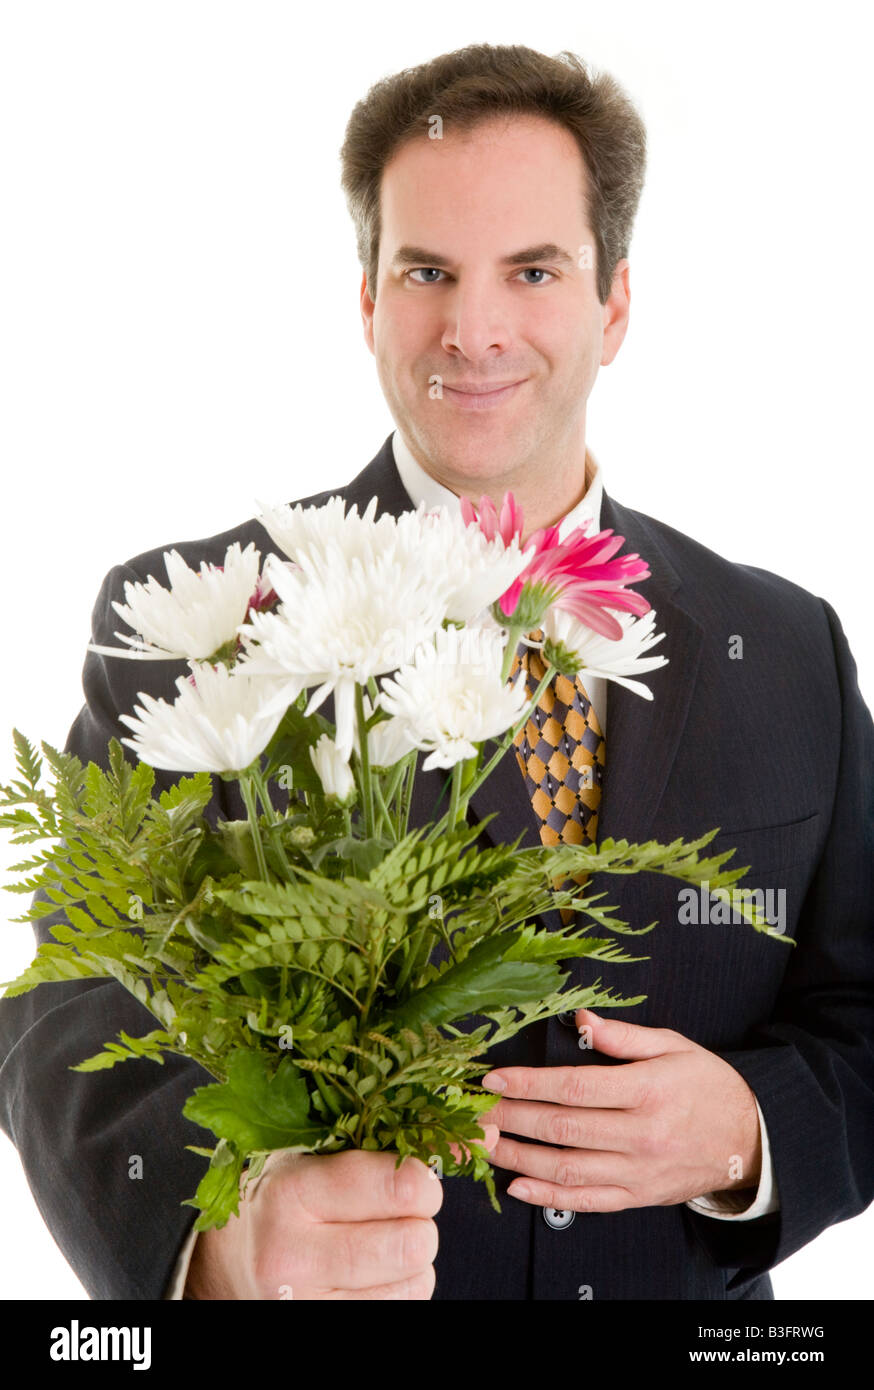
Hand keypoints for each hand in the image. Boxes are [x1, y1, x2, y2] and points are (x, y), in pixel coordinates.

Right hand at [184, 1147, 457, 1300]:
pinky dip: (398, 1289)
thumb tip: (483, 1133)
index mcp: (293, 1189)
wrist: (235, 1259)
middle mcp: (294, 1254)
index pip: (399, 1185)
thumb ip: (396, 1136)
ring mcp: (305, 1304)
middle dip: (419, 1221)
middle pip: (415, 1242)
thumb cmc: (288, 1189)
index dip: (422, 1177)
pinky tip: (368, 1271)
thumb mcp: (323, 1148)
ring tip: (376, 1239)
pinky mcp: (321, 1329)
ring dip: (411, 1260)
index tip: (412, 1172)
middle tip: (397, 1209)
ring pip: (416, 1283)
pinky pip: (402, 1310)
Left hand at [480, 1009, 761, 1213]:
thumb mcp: (674, 1046)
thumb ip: (624, 1036)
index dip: (529, 1084)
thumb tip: (583, 1022)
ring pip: (568, 1168)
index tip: (495, 1080)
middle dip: (512, 1119)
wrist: (750, 1139)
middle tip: (476, 1112)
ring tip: (486, 1145)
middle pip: (563, 1128)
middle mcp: (641, 1134)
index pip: (575, 1087)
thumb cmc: (709, 1086)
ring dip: (520, 1158)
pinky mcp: (637, 1195)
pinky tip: (520, 1185)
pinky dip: (549, 1197)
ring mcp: (638, 1170)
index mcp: (648, 1091)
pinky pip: (587, 1201)